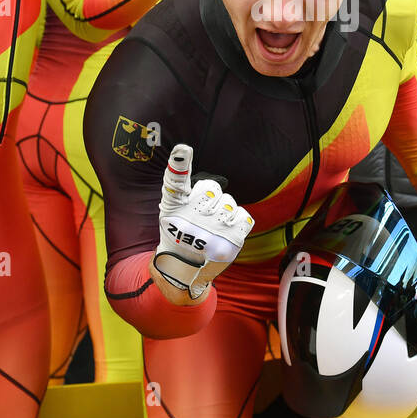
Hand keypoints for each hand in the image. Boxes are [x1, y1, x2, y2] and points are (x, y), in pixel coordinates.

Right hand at [153, 144, 253, 299]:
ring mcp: (213, 229)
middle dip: (210, 197)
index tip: (183, 150)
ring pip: (229, 201)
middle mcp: (192, 216)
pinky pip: (244, 215)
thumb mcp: (172, 211)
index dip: (180, 163)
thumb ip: (187, 190)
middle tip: (202, 214)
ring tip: (213, 226)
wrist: (186, 267)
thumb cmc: (181, 231)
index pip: (176, 180)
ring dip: (224, 211)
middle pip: (212, 187)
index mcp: (174, 205)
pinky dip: (238, 221)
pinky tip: (227, 231)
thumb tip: (215, 178)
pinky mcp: (232, 240)